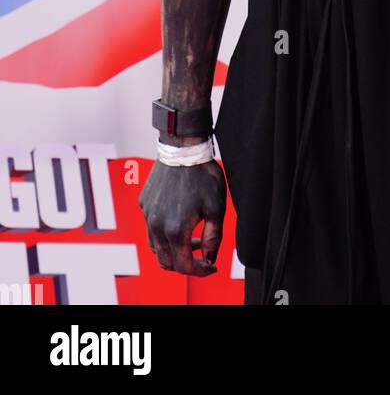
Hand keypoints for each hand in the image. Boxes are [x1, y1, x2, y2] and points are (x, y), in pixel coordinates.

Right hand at [139, 158, 226, 275]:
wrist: (184, 148)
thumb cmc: (203, 176)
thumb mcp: (216, 208)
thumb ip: (214, 238)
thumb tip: (210, 259)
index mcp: (175, 230)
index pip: (183, 266)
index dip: (200, 271)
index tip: (211, 267)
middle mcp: (156, 227)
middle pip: (166, 262)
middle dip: (185, 264)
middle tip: (203, 255)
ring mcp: (147, 215)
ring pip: (156, 248)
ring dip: (174, 250)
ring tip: (194, 237)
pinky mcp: (143, 204)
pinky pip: (150, 229)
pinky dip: (164, 234)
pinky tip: (180, 220)